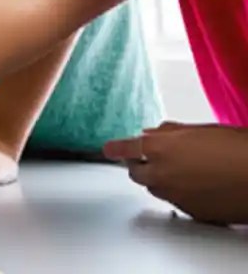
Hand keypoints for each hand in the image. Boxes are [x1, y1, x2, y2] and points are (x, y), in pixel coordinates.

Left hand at [105, 122, 247, 224]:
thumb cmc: (240, 150)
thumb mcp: (203, 130)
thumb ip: (170, 132)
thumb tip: (152, 133)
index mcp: (160, 148)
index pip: (125, 148)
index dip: (115, 148)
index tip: (108, 149)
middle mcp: (161, 174)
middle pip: (135, 172)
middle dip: (140, 164)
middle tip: (152, 157)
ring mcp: (174, 196)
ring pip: (155, 188)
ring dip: (159, 179)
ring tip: (184, 170)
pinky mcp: (191, 212)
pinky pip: (175, 202)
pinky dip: (180, 193)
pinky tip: (199, 185)